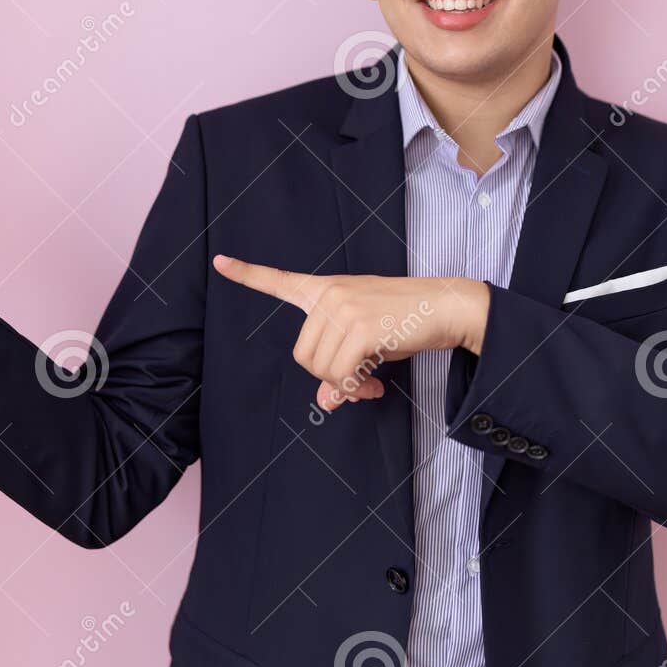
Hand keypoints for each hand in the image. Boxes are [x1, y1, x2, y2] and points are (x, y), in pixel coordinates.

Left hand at [212, 254, 489, 410]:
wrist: (447, 307)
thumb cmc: (406, 323)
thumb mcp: (366, 346)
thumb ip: (339, 370)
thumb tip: (324, 404)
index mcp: (327, 290)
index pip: (281, 280)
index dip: (247, 274)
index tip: (219, 262)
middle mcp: (330, 294)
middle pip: (303, 357)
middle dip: (329, 378)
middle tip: (359, 383)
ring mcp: (343, 308)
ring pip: (321, 370)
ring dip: (346, 387)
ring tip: (370, 382)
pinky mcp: (360, 327)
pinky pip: (341, 376)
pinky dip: (356, 390)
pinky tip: (374, 384)